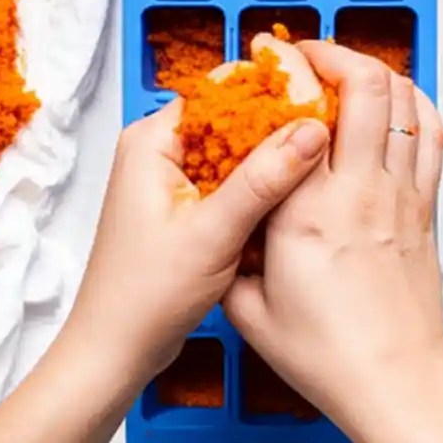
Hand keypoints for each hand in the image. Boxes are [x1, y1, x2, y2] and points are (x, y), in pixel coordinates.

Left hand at [67, 33, 330, 379]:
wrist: (115, 350)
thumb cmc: (144, 297)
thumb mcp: (213, 234)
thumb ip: (263, 179)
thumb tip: (310, 131)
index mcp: (152, 141)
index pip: (220, 92)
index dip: (269, 94)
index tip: (317, 103)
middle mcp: (157, 152)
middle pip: (229, 118)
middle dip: (276, 128)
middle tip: (327, 136)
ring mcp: (169, 180)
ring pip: (233, 151)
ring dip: (270, 160)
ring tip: (318, 165)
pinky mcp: (183, 208)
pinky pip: (229, 181)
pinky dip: (257, 188)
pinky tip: (289, 199)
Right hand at [224, 42, 442, 442]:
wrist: (394, 378)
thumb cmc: (327, 353)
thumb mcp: (246, 309)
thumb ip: (227, 258)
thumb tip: (223, 226)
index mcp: (307, 210)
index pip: (301, 108)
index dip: (285, 67)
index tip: (268, 57)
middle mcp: (360, 189)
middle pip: (366, 83)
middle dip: (335, 52)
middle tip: (308, 54)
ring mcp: (400, 194)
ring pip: (404, 100)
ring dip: (375, 71)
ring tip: (345, 69)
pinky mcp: (425, 207)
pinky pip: (431, 134)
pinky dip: (416, 103)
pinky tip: (397, 100)